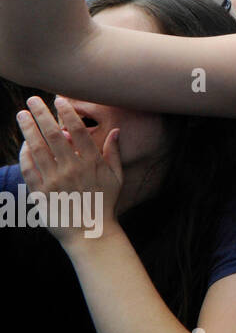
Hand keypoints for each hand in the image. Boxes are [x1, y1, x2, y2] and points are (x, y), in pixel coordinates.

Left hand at [17, 96, 122, 245]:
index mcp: (92, 162)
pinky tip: (24, 143)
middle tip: (33, 100)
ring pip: (38, 148)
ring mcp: (55, 180)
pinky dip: (25, 154)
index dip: (67, 113)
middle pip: (53, 135)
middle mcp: (72, 169)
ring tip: (22, 115)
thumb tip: (116, 131)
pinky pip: (29, 168)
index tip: (59, 100)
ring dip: (28, 129)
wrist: (89, 232)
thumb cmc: (105, 203)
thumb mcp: (116, 177)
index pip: (77, 131)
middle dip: (42, 114)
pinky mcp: (41, 192)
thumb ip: (114, 153)